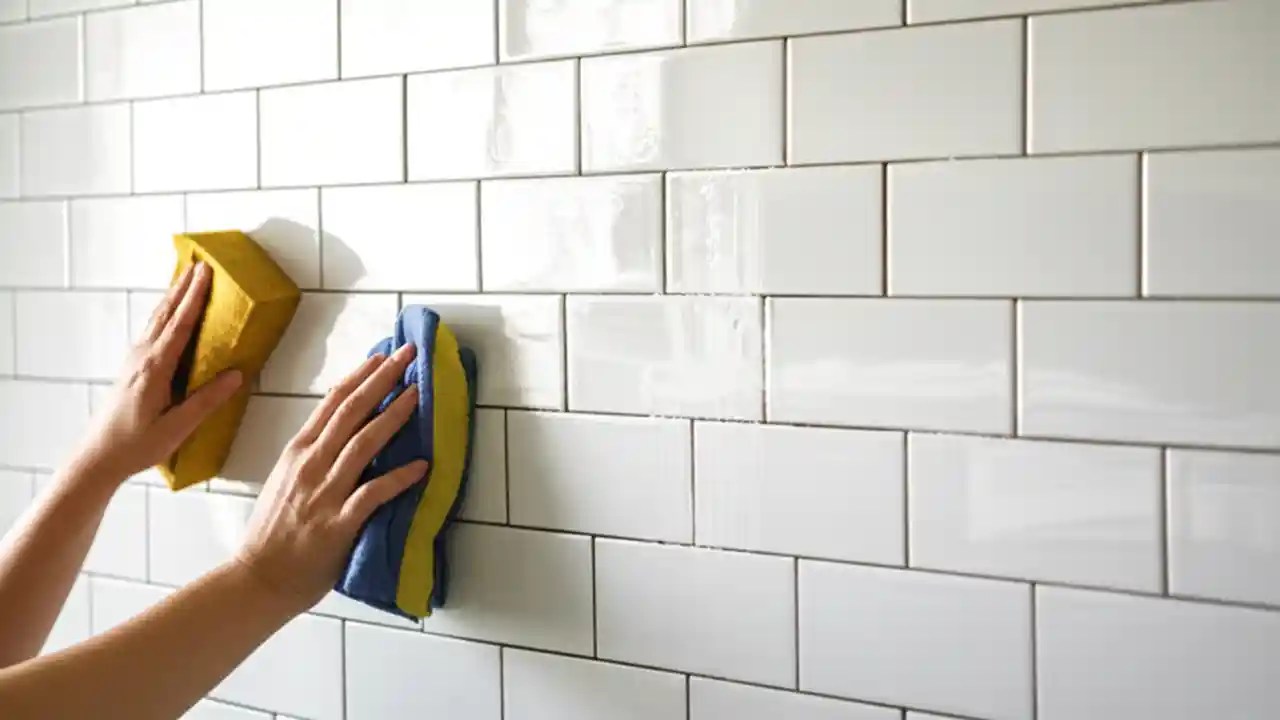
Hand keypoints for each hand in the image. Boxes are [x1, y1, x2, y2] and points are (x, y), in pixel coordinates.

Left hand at [79, 262, 242, 481]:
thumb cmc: (136, 445)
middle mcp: (142, 358)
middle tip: (198, 263)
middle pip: (165, 314)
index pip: (179, 325)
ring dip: (172, 297)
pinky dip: (164, 314)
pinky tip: (169, 313)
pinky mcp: (133, 368)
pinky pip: (152, 330)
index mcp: (155, 369)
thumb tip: (236, 375)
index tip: (205, 273)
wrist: (98, 456)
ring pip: (156, 320)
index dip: (194, 298)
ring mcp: (134, 361)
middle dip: (183, 288)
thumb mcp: (176, 428)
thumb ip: (206, 401)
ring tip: (185, 278)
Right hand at [234, 344, 428, 612]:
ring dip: (394, 416)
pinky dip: (399, 478)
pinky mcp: (339, 523)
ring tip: (418, 395)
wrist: (257, 578)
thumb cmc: (273, 532)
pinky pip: (373, 493)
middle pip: (351, 411)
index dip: (360, 376)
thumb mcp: (286, 480)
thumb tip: (342, 433)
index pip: (332, 402)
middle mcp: (311, 464)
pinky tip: (422, 466)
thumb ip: (313, 455)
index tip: (382, 356)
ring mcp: (325, 492)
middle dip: (382, 379)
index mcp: (297, 451)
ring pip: (364, 443)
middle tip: (408, 354)